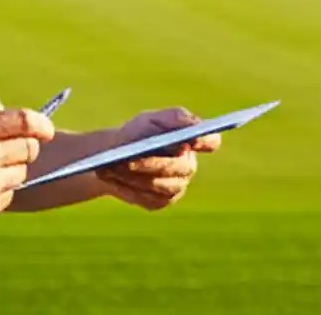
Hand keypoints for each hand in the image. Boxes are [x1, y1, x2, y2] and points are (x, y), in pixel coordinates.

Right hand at [0, 109, 54, 232]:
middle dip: (26, 149)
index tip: (47, 130)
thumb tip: (27, 130)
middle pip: (29, 149)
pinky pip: (10, 195)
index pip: (24, 121)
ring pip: (22, 173)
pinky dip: (0, 192)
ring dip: (12, 172)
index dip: (41, 124)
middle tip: (14, 152)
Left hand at [96, 107, 221, 210]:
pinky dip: (126, 188)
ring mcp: (176, 187)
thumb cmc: (137, 134)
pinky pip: (145, 197)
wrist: (115, 157)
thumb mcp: (150, 119)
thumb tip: (195, 125)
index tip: (192, 139)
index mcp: (192, 142)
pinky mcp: (160, 202)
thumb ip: (173, 118)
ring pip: (157, 185)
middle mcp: (188, 167)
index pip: (211, 141)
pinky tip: (110, 178)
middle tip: (127, 161)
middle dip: (150, 164)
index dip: (206, 141)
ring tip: (109, 168)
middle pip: (177, 167)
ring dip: (133, 177)